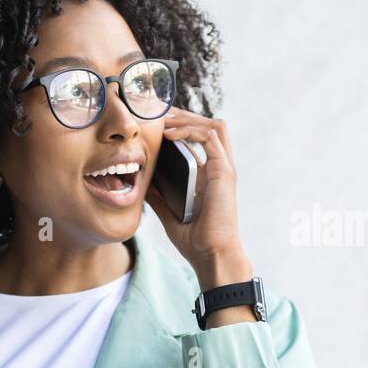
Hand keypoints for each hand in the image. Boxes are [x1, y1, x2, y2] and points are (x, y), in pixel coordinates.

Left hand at [144, 106, 244, 274]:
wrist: (211, 255)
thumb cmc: (195, 240)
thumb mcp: (169, 214)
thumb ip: (160, 198)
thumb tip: (143, 183)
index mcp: (209, 176)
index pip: (200, 139)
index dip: (181, 127)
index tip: (157, 124)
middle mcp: (219, 168)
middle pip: (207, 126)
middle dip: (183, 116)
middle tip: (157, 112)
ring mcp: (224, 168)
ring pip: (212, 125)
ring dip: (187, 118)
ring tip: (163, 119)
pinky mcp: (224, 172)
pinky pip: (210, 137)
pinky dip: (190, 131)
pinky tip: (170, 134)